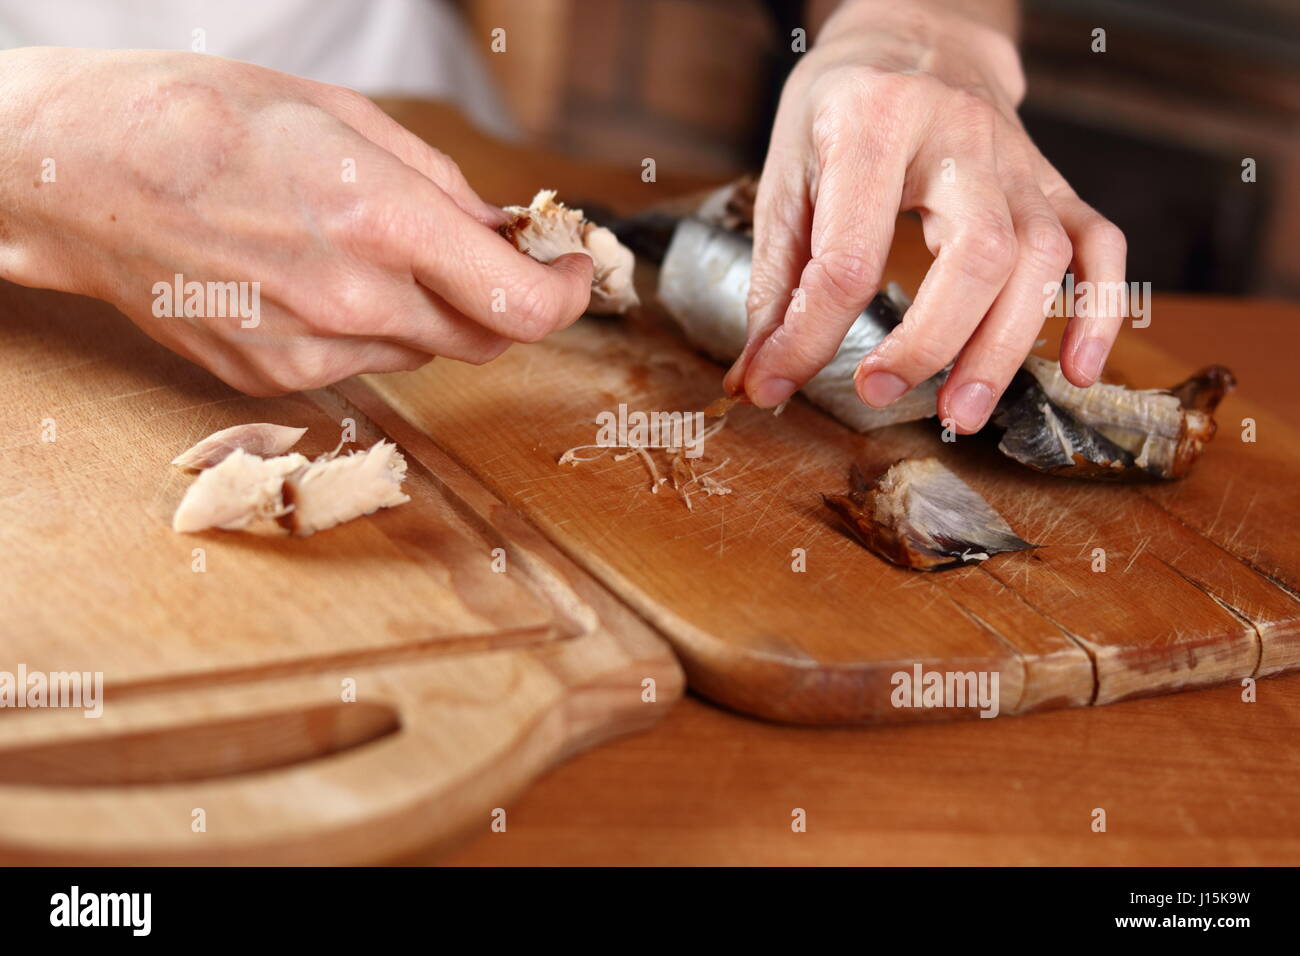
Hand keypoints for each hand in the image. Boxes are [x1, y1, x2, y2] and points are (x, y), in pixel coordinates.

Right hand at [0, 48, 592, 394]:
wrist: (77, 177)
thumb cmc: (201, 120)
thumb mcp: (343, 117)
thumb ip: (441, 186)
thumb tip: (504, 231)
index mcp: (380, 218)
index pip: (521, 303)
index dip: (564, 294)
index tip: (568, 270)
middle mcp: (352, 299)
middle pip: (485, 337)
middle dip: (507, 300)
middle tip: (497, 257)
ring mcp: (311, 350)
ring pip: (427, 352)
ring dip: (436, 311)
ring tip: (380, 251)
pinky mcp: (275, 380)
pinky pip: (364, 364)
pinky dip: (375, 329)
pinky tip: (324, 278)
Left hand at [725, 0, 1127, 432]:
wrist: (915, 35)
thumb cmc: (842, 108)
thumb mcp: (786, 176)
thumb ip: (776, 282)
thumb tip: (760, 378)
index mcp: (873, 124)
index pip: (850, 256)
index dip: (811, 336)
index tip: (779, 383)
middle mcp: (959, 137)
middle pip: (977, 255)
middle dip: (931, 343)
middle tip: (882, 395)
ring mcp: (1018, 159)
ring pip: (1042, 258)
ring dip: (1006, 348)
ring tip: (961, 414)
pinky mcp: (1052, 181)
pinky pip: (1101, 244)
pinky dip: (1100, 310)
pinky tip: (1078, 369)